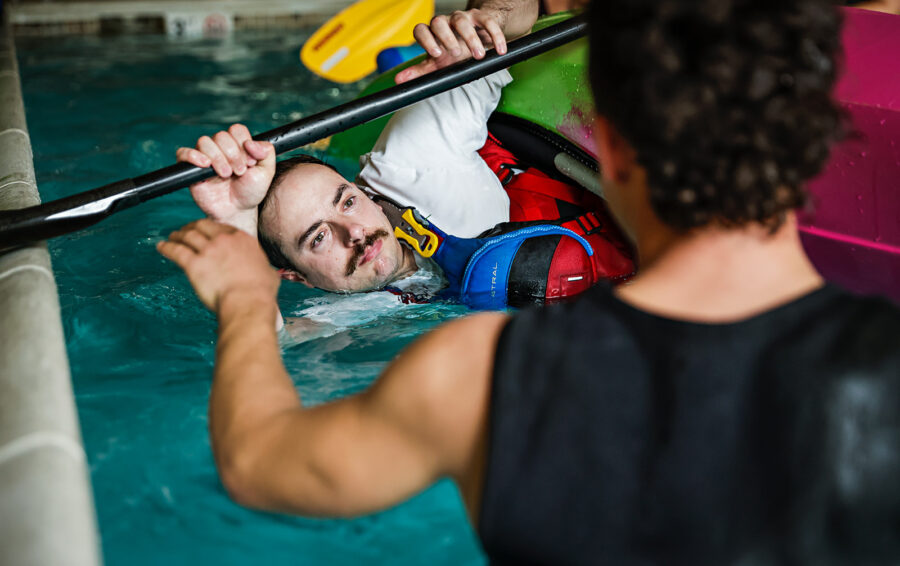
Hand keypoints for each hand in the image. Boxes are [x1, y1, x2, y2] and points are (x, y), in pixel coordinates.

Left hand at [157, 219, 279, 312]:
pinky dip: (167, 247)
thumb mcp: (269, 273)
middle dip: (191, 227)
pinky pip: (176, 251)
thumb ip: (264, 268)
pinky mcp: (194, 265)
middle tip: (185, 231)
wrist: (247, 302)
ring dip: (177, 235)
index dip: (209, 227)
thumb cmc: (260, 292)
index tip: (204, 230)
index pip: (221, 227)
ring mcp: (208, 251)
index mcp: (242, 239)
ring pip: (187, 236)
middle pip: (201, 226)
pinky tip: (161, 247)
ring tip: (172, 237)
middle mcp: (223, 240)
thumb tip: (268, 273)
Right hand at [176, 124, 275, 233]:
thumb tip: (251, 142)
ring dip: (218, 158)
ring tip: (226, 175)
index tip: (250, 162)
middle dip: (233, 155)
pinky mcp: (191, 169)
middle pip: (221, 136)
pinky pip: (183, 153)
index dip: (243, 144)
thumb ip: (266, 153)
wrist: (237, 210)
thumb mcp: (266, 172)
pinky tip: (206, 165)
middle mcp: (220, 148)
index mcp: (237, 145)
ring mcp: (205, 157)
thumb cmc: (250, 191)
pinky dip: (192, 156)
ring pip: (204, 142)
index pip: (236, 130)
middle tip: (239, 172)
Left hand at [395, 9, 507, 83]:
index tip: (436, 54)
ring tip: (478, 55)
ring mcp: (463, 18)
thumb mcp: (438, 64)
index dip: (426, 40)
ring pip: (462, 21)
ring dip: (471, 38)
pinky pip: (488, 22)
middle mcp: (445, 22)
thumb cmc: (455, 54)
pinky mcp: (482, 17)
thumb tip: (399, 81)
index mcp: (431, 33)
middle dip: (447, 37)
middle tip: (456, 53)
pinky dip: (495, 36)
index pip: (421, 30)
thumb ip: (421, 71)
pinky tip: (500, 50)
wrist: (478, 41)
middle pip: (439, 22)